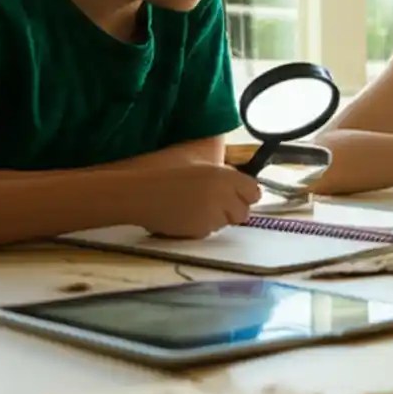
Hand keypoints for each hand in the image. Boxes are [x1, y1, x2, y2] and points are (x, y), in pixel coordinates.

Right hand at [131, 164, 261, 238]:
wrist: (138, 194)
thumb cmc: (163, 172)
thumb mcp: (196, 162)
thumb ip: (221, 173)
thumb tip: (238, 182)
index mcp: (225, 175)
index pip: (254, 191)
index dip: (245, 194)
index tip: (235, 194)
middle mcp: (224, 196)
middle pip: (244, 211)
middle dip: (232, 209)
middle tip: (213, 203)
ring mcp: (213, 215)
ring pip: (226, 223)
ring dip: (216, 218)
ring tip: (194, 208)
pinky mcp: (200, 231)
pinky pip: (209, 232)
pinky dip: (201, 227)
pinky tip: (185, 217)